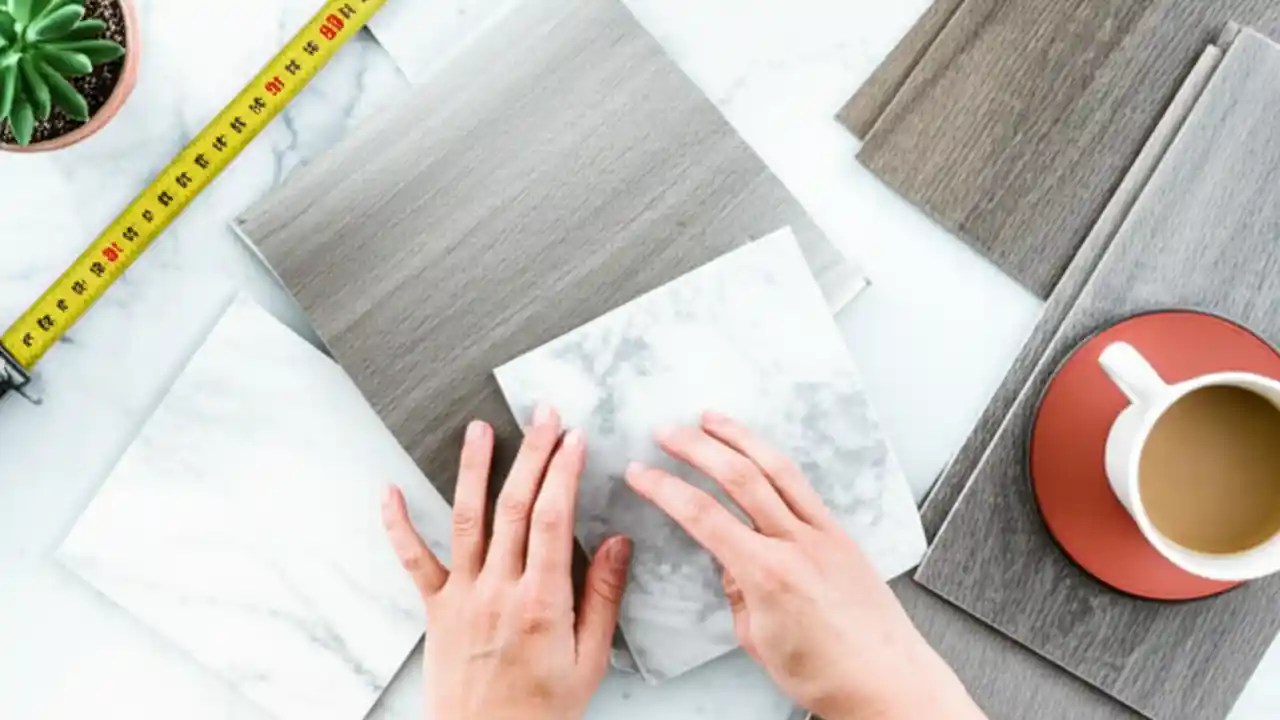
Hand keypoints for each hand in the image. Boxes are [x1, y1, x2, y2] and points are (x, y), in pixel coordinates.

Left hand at [382, 406, 632, 719]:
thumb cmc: (542, 711)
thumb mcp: (590, 661)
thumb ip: (603, 598)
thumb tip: (617, 543)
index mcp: (543, 603)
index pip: (554, 519)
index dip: (564, 472)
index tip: (574, 438)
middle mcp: (498, 591)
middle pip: (515, 507)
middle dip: (532, 454)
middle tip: (544, 415)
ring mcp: (462, 596)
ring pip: (467, 520)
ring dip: (473, 470)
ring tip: (480, 429)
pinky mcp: (436, 609)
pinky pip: (412, 561)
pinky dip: (397, 524)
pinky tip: (389, 490)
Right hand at [626, 412, 982, 719]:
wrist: (888, 682)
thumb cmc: (825, 674)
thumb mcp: (757, 639)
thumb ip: (736, 592)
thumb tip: (728, 560)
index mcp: (767, 574)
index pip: (703, 516)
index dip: (665, 489)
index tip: (640, 472)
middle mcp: (797, 544)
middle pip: (739, 477)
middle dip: (696, 447)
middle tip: (667, 431)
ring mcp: (824, 534)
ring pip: (777, 469)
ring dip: (740, 437)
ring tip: (711, 418)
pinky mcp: (842, 536)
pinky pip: (803, 487)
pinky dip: (775, 462)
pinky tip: (759, 453)